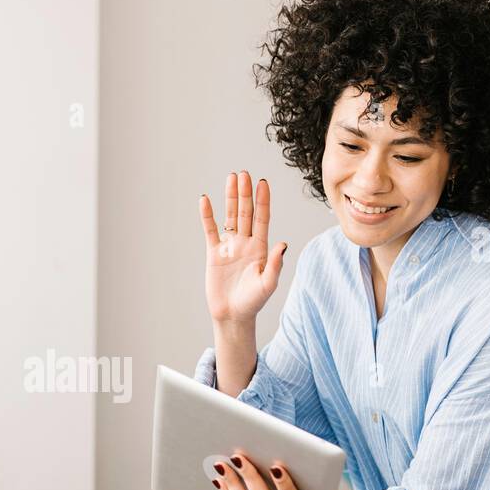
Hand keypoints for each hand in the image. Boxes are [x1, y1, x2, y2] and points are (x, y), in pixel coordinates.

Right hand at [200, 171, 287, 326]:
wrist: (233, 316)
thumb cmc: (253, 302)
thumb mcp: (268, 284)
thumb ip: (275, 264)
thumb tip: (283, 243)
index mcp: (261, 248)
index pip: (262, 218)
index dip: (263, 201)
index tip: (262, 183)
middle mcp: (246, 243)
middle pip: (246, 212)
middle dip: (245, 193)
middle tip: (244, 174)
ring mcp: (230, 247)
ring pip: (230, 217)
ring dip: (230, 198)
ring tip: (231, 178)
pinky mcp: (214, 254)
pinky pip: (210, 230)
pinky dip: (207, 216)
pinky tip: (206, 200)